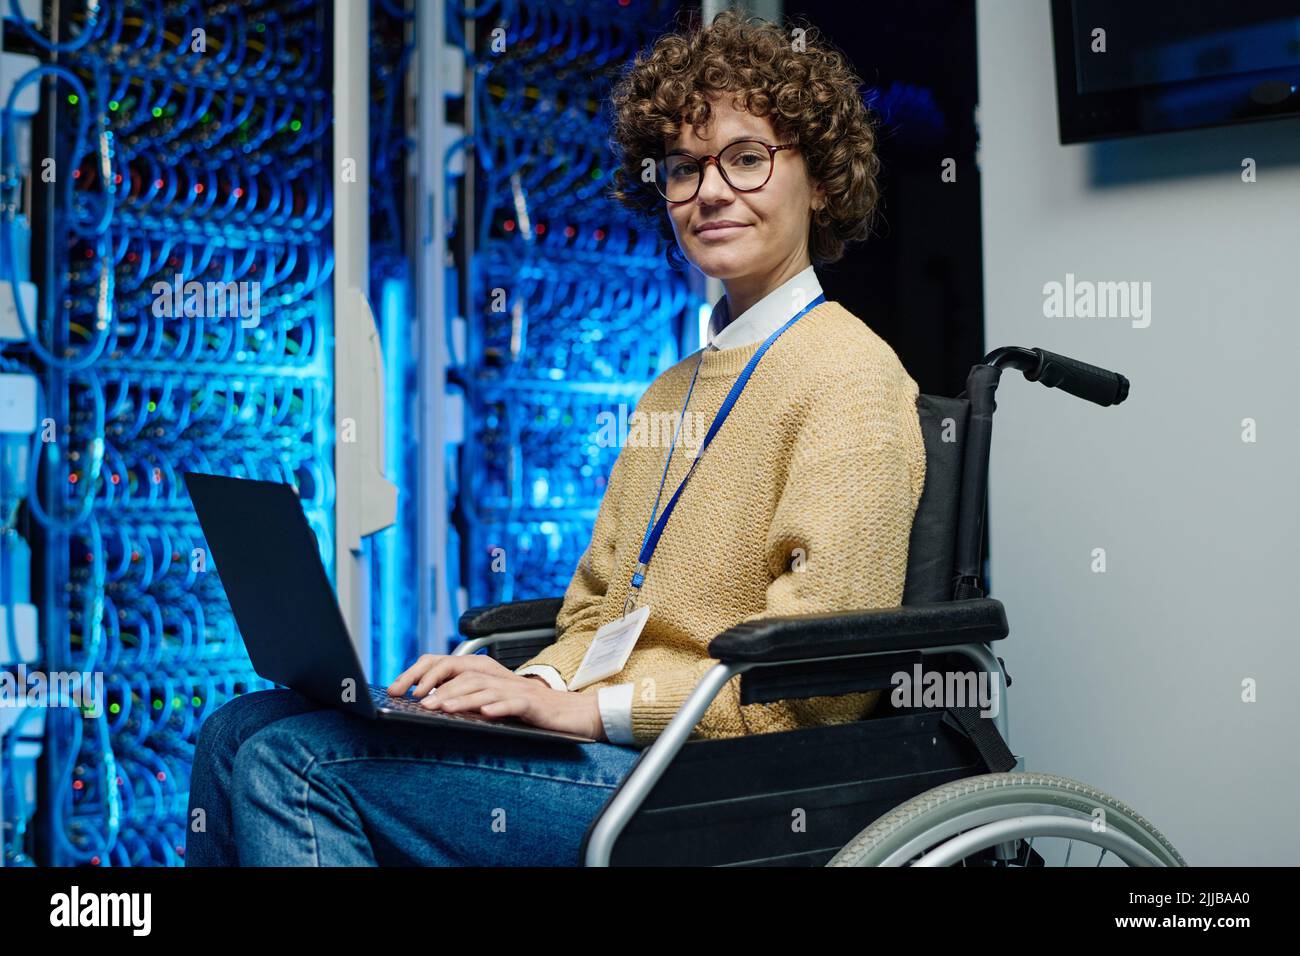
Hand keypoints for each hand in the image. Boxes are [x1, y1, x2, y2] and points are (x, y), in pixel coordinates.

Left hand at [387, 655, 605, 740]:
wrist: (570, 714)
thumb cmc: (530, 711)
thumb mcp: (493, 702)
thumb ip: (466, 698)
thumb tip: (428, 703)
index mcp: (486, 673)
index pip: (447, 664)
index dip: (422, 673)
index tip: (399, 689)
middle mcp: (498, 676)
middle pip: (462, 673)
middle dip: (436, 685)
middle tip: (416, 701)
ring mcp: (515, 689)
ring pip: (483, 688)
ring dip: (459, 698)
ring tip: (440, 708)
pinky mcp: (532, 704)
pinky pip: (512, 703)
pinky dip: (497, 707)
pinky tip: (484, 714)